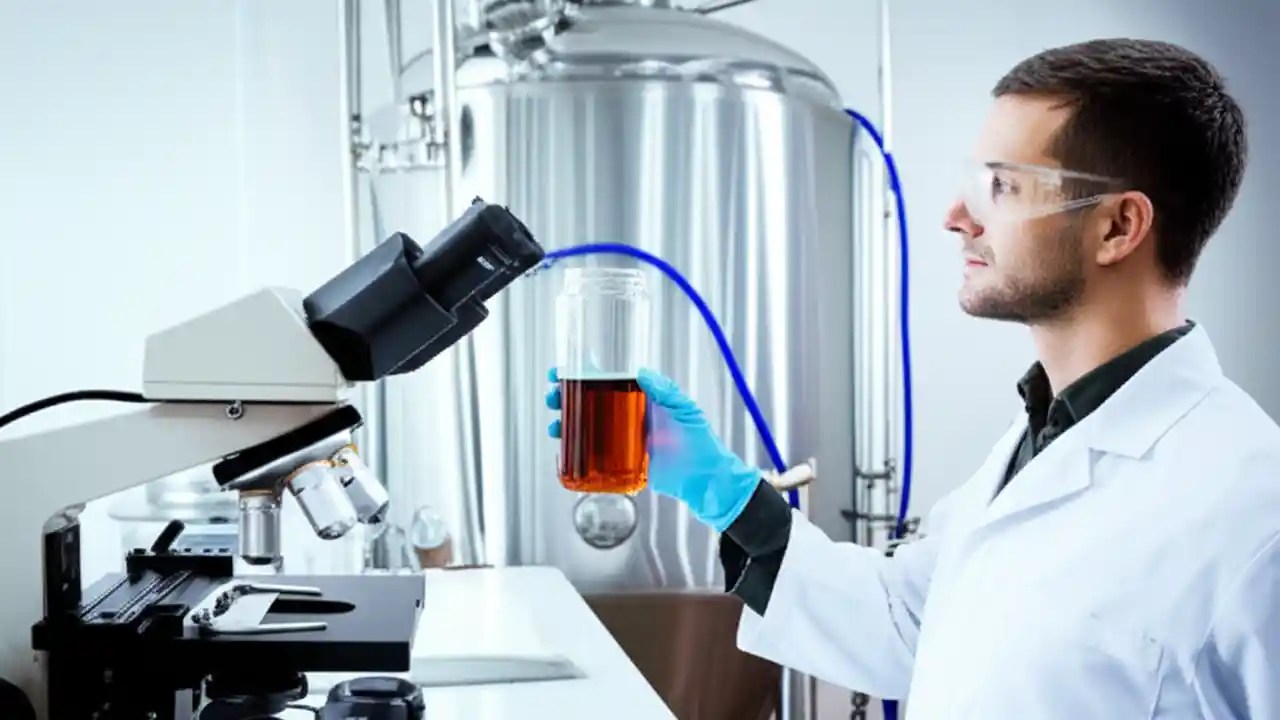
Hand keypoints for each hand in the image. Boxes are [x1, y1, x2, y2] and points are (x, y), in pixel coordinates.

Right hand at [545, 367, 761, 531]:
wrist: (705, 479)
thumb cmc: (701, 441)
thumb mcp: (685, 410)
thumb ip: (666, 391)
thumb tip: (643, 371)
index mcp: (640, 400)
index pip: (604, 383)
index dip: (580, 376)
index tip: (560, 372)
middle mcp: (627, 418)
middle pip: (587, 404)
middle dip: (564, 400)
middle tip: (553, 400)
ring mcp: (622, 442)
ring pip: (585, 430)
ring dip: (565, 427)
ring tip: (554, 428)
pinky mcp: (621, 464)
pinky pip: (594, 457)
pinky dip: (576, 454)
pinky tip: (565, 452)